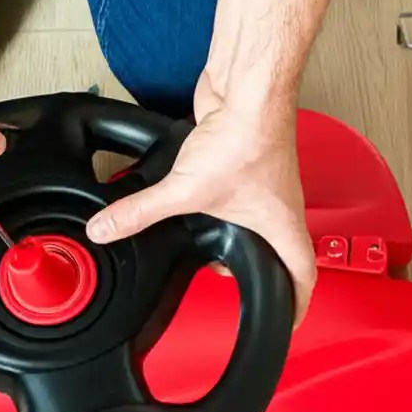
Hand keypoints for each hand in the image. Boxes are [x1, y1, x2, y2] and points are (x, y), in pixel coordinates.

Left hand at [85, 78, 316, 326]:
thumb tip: (107, 230)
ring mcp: (266, 181)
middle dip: (264, 268)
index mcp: (282, 225)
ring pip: (263, 219)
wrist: (251, 91)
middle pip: (285, 248)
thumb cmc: (245, 140)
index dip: (298, 303)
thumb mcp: (185, 190)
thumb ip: (141, 212)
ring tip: (218, 245)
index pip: (303, 275)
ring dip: (245, 233)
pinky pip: (240, 190)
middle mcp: (281, 205)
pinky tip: (203, 201)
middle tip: (237, 279)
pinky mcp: (247, 159)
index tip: (288, 320)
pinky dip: (226, 202)